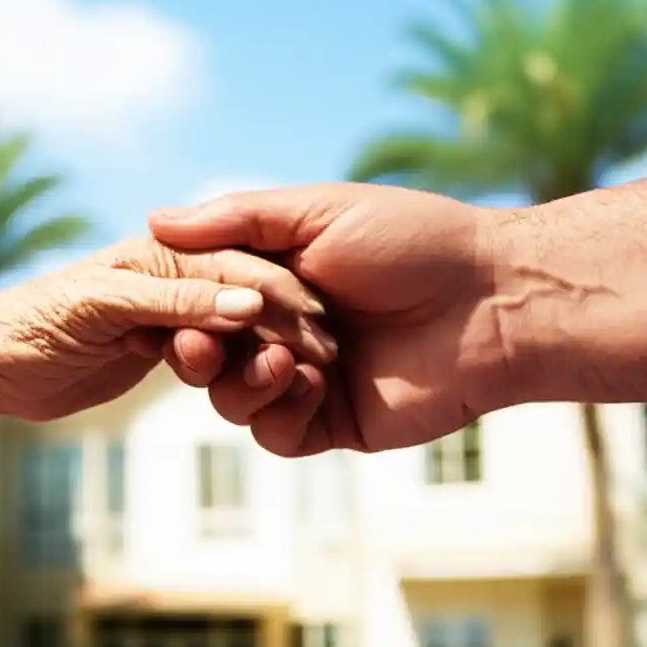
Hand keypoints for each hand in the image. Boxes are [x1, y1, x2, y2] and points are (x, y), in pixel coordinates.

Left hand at [0, 237, 335, 421]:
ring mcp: (168, 314)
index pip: (239, 270)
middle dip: (284, 328)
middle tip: (326, 364)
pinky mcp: (159, 348)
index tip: (321, 334)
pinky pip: (212, 358)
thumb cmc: (33, 323)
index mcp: (162, 252)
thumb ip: (177, 303)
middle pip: (245, 299)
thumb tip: (250, 306)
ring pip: (234, 332)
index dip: (282, 300)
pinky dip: (237, 374)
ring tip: (296, 383)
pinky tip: (264, 393)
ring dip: (264, 355)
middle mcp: (171, 277)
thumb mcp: (103, 308)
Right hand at [149, 183, 513, 455]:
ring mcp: (308, 381)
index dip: (180, 307)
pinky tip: (315, 382)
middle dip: (198, 352)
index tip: (166, 305)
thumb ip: (235, 220)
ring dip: (244, 382)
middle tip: (201, 344)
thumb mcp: (317, 211)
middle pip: (206, 358)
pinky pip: (277, 435)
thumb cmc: (413, 241)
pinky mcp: (335, 423)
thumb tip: (154, 219)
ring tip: (285, 359)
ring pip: (233, 401)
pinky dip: (280, 411)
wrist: (493, 300)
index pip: (202, 302)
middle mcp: (284, 331)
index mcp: (275, 280)